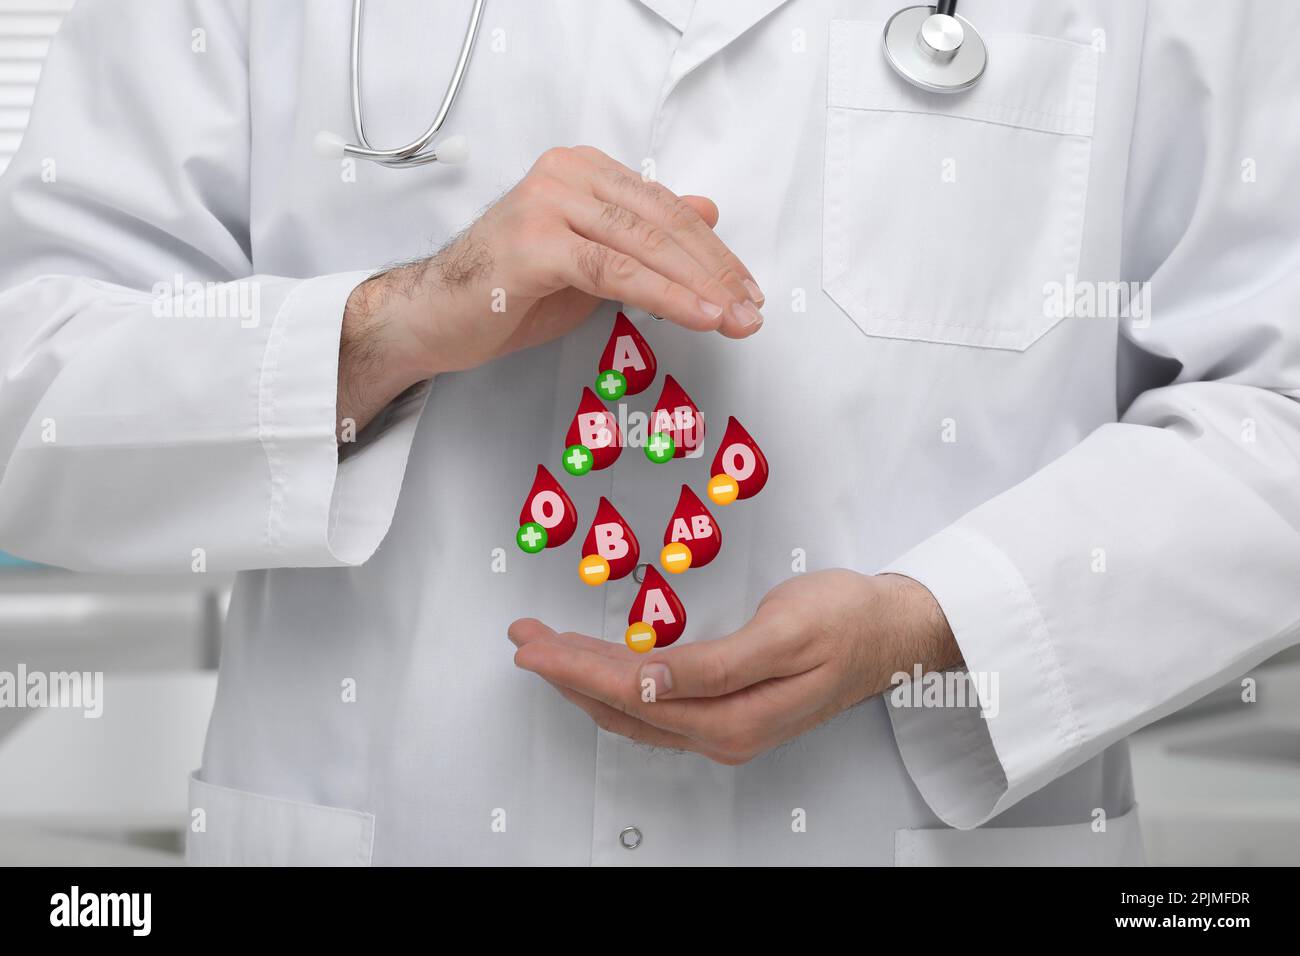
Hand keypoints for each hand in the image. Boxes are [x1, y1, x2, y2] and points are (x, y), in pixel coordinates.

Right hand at [337, 145, 764, 432]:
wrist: (433, 317)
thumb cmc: (508, 292)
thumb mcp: (591, 259)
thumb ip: (643, 235)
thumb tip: (705, 209)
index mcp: (582, 169)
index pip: (665, 209)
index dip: (714, 251)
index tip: (746, 289)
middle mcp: (566, 174)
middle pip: (663, 224)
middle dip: (716, 272)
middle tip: (752, 310)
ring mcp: (548, 203)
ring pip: (647, 245)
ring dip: (701, 288)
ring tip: (736, 320)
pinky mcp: (537, 244)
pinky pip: (617, 271)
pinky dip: (666, 296)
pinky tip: (700, 317)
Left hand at [509, 570, 959, 764]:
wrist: (891, 634)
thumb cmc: (846, 620)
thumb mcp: (785, 631)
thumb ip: (714, 665)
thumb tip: (650, 683)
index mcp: (733, 717)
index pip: (630, 693)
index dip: (573, 667)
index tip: (533, 642)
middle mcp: (722, 734)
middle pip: (622, 706)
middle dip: (565, 671)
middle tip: (524, 638)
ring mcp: (724, 729)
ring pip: (633, 711)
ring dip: (583, 679)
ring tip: (545, 649)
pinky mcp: (726, 715)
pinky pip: (653, 708)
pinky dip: (615, 685)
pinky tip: (596, 669)